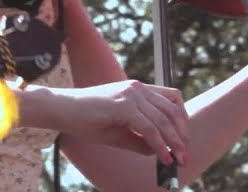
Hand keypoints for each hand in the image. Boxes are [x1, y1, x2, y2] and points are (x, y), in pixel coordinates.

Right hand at [42, 81, 188, 165]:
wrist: (62, 110)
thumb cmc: (86, 120)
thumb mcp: (118, 132)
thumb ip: (139, 139)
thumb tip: (159, 150)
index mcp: (137, 90)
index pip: (171, 100)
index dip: (181, 121)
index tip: (183, 141)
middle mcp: (137, 88)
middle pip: (172, 110)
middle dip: (182, 135)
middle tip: (185, 156)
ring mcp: (131, 94)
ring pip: (163, 120)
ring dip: (175, 142)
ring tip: (179, 160)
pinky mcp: (124, 105)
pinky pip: (150, 128)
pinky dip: (160, 145)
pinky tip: (163, 157)